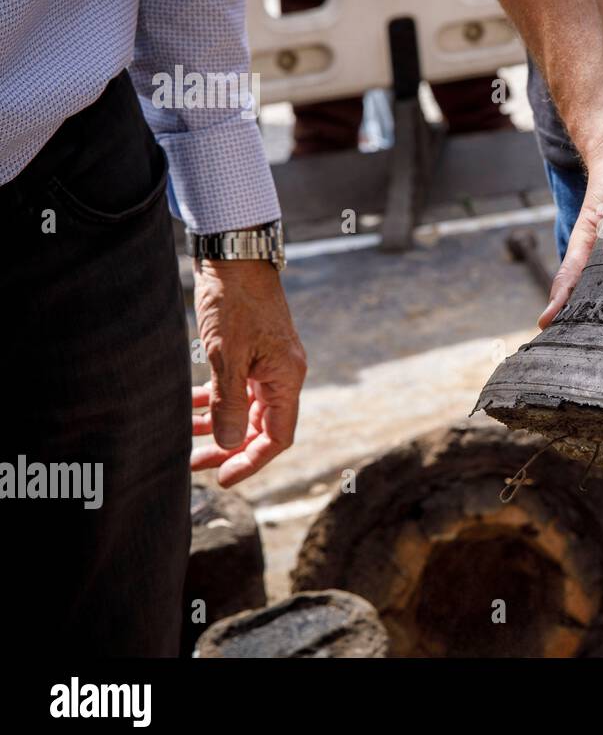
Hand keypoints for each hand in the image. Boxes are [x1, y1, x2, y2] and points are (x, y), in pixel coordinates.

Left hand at [190, 259, 307, 486]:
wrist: (235, 256)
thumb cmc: (234, 302)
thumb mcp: (226, 356)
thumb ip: (228, 403)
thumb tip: (228, 445)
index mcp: (287, 379)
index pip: (277, 436)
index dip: (251, 462)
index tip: (221, 478)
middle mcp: (283, 375)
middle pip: (260, 427)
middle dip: (229, 448)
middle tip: (193, 464)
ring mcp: (269, 363)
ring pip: (246, 409)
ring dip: (218, 426)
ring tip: (185, 440)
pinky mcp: (253, 352)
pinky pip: (237, 389)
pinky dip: (215, 401)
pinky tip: (191, 405)